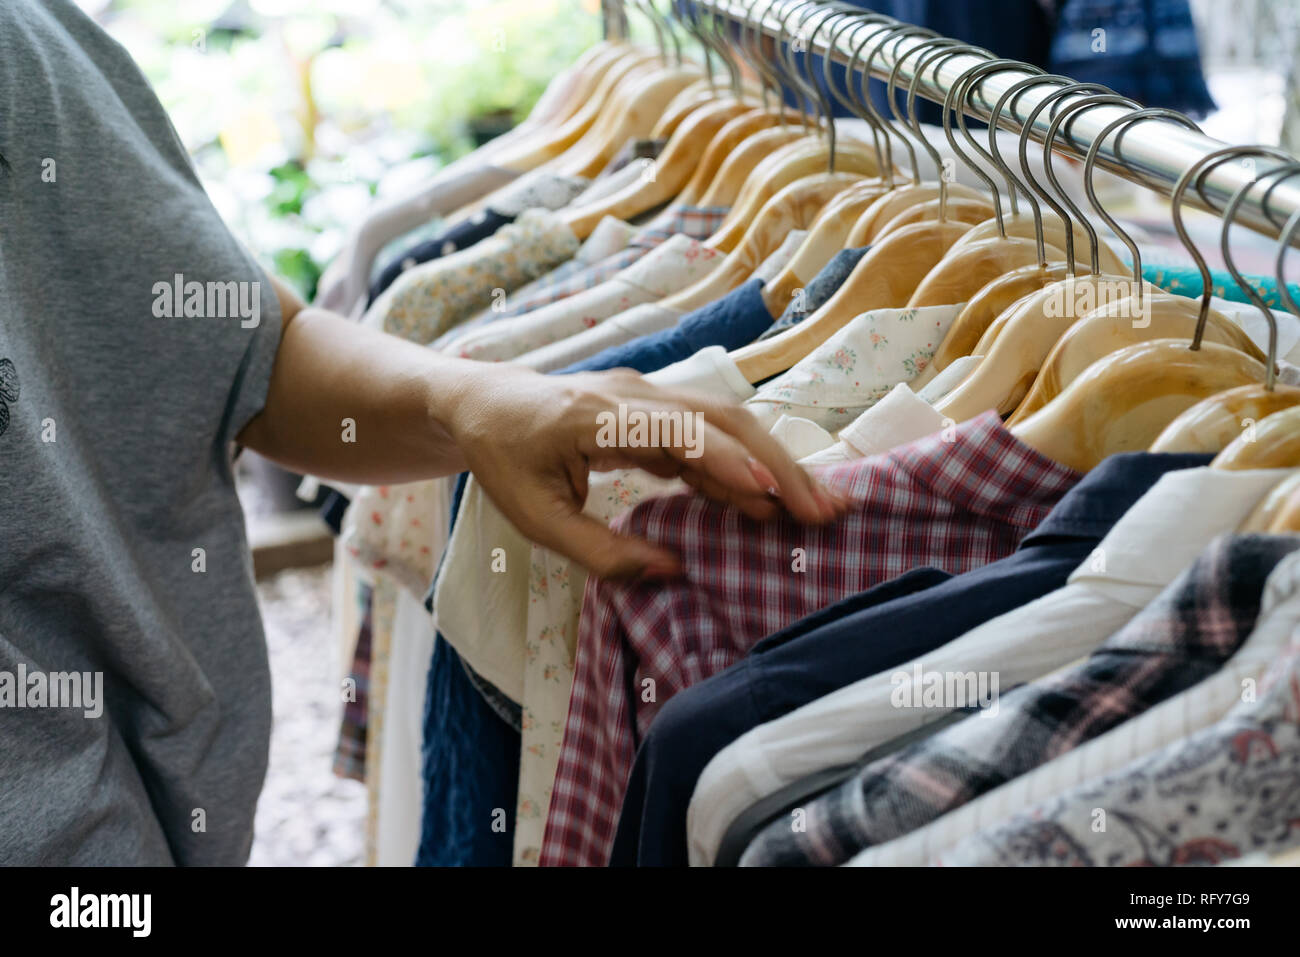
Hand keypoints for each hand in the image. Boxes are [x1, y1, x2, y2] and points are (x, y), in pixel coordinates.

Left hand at [445, 365, 845, 580]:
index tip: (770, 495)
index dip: (725, 462)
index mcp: (596, 415)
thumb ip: (600, 552)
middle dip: (778, 464)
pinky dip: (746, 468)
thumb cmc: (505, 460)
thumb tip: (673, 575)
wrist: (483, 404)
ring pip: (728, 423)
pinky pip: (711, 436)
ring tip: (820, 507)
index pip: (676, 431)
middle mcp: (634, 395)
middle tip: (824, 511)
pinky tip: (774, 502)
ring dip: (775, 463)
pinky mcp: (658, 412)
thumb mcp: (536, 519)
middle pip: (722, 419)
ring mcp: (650, 398)